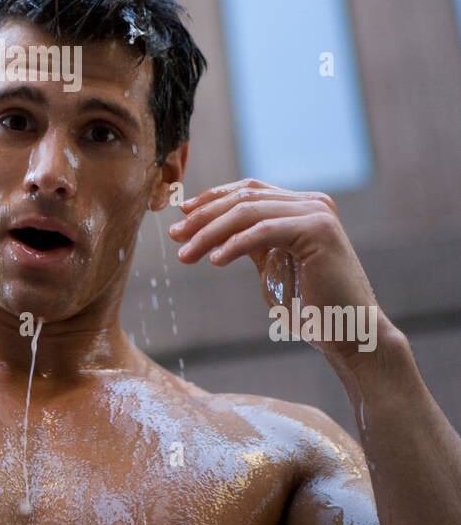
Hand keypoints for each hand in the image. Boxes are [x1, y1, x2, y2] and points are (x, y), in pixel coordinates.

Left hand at [168, 178, 390, 357]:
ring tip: (186, 254)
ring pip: (248, 212)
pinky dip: (234, 244)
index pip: (249, 190)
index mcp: (302, 206)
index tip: (182, 216)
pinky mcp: (318, 231)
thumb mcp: (272, 265)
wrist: (350, 334)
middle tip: (175, 236)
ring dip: (210, 233)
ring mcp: (317, 213)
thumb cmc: (311, 307)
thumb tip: (209, 227)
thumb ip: (251, 242)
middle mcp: (312, 203)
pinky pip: (263, 232)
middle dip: (204, 217)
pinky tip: (214, 260)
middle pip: (244, 198)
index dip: (212, 199)